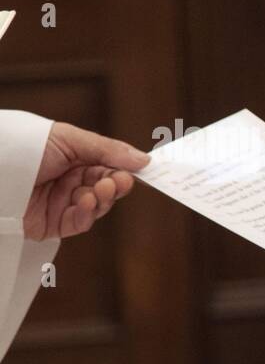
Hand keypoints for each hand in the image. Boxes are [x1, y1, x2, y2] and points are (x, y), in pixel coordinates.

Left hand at [25, 122, 149, 240]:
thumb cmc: (23, 146)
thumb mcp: (69, 139)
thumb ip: (107, 150)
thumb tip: (143, 159)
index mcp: (74, 157)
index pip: (108, 165)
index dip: (125, 169)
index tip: (142, 171)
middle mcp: (70, 180)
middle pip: (107, 187)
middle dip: (116, 185)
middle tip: (119, 182)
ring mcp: (62, 202)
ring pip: (98, 206)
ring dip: (102, 199)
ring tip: (99, 190)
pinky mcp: (54, 224)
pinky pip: (81, 222)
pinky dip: (87, 213)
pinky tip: (84, 201)